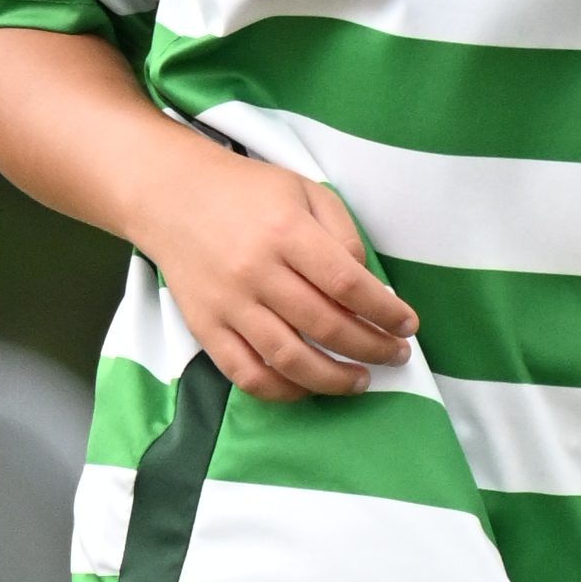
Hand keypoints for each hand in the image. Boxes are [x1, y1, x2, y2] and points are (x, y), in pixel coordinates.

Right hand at [147, 144, 418, 397]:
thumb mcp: (304, 191)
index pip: (347, 283)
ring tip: (361, 380)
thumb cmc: (248, 192)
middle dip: (371, 347)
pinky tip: (309, 389)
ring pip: (289, 359)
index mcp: (286, 231)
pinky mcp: (205, 327)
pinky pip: (246, 374)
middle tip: (396, 355)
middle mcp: (256, 271)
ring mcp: (228, 304)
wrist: (172, 195)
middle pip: (325, 325)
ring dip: (334, 379)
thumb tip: (366, 286)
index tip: (407, 324)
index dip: (384, 311)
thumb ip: (341, 234)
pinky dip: (282, 391)